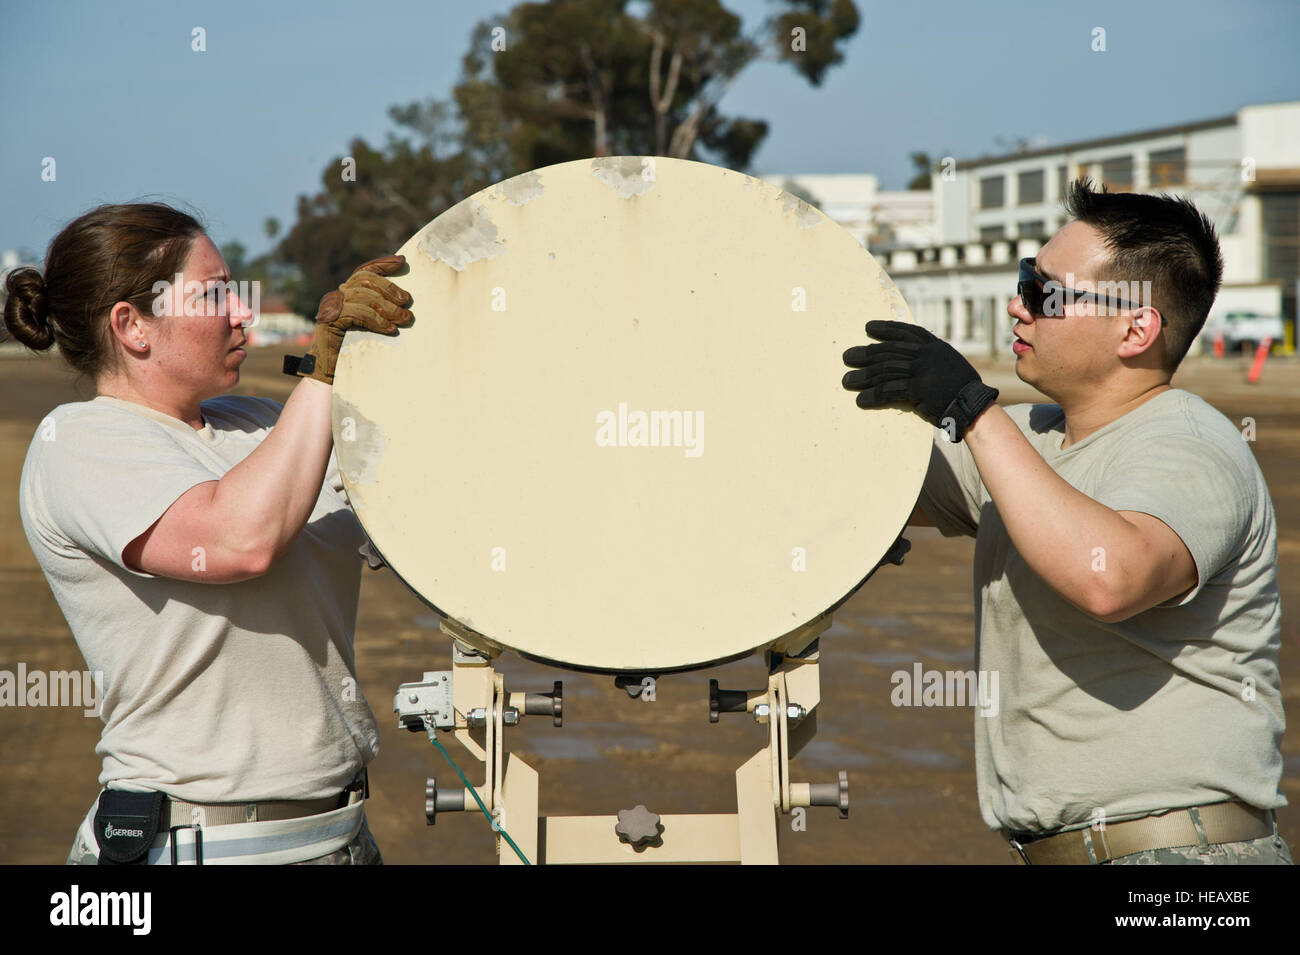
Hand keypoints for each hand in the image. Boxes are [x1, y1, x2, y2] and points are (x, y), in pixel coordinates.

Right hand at [293, 255, 413, 384]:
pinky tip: (390, 329)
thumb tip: (407, 301)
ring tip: (405, 319)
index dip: (383, 263)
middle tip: (407, 301)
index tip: (403, 261)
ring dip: (388, 308)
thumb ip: (382, 310)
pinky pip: (357, 313)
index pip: (365, 271)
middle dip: (390, 288)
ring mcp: (331, 307)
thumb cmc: (357, 351)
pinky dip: (377, 320)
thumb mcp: (374, 325)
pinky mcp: (329, 321)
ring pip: (363, 296)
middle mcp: (337, 296)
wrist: (333, 374)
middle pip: (365, 279)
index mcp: (348, 293)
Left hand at [842, 320, 997, 441]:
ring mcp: (922, 370)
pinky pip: (889, 390)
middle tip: (847, 357)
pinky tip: (861, 400)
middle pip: (889, 350)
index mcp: (935, 346)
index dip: (886, 329)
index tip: (868, 327)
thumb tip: (910, 358)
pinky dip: (872, 396)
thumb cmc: (963, 391)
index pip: (906, 332)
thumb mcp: (949, 365)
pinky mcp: (918, 388)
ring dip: (863, 376)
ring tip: (847, 381)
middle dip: (866, 353)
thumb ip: (931, 359)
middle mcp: (927, 354)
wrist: (974, 407)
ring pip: (885, 369)